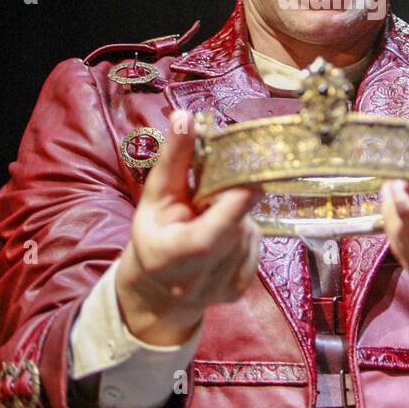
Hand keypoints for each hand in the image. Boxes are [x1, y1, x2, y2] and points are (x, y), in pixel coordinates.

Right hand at [115, 110, 261, 345]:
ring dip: (237, 218)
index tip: (250, 176)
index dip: (237, 203)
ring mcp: (222, 288)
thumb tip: (184, 116)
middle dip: (231, 202)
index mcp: (172, 256)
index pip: (213, 233)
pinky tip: (222, 237)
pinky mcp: (239, 291)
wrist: (158, 291)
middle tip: (210, 196)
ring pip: (249, 232)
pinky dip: (243, 233)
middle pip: (237, 225)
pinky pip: (255, 245)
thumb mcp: (154, 197)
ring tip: (209, 219)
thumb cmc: (154, 236)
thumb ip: (173, 160)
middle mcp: (198, 280)